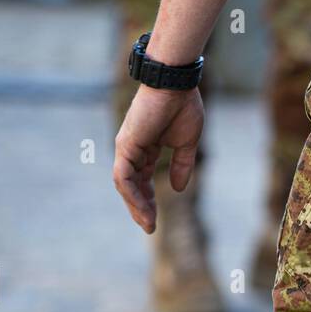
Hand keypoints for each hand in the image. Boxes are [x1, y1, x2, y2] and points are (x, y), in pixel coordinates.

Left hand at [113, 86, 203, 233]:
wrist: (175, 84)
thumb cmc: (182, 106)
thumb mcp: (187, 143)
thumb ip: (182, 166)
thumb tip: (179, 188)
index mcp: (146, 148)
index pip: (142, 180)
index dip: (148, 199)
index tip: (155, 218)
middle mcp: (132, 149)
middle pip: (131, 186)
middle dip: (140, 208)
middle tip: (149, 227)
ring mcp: (127, 148)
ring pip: (125, 185)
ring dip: (136, 206)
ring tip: (148, 223)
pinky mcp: (126, 146)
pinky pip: (124, 177)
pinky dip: (132, 194)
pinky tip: (142, 208)